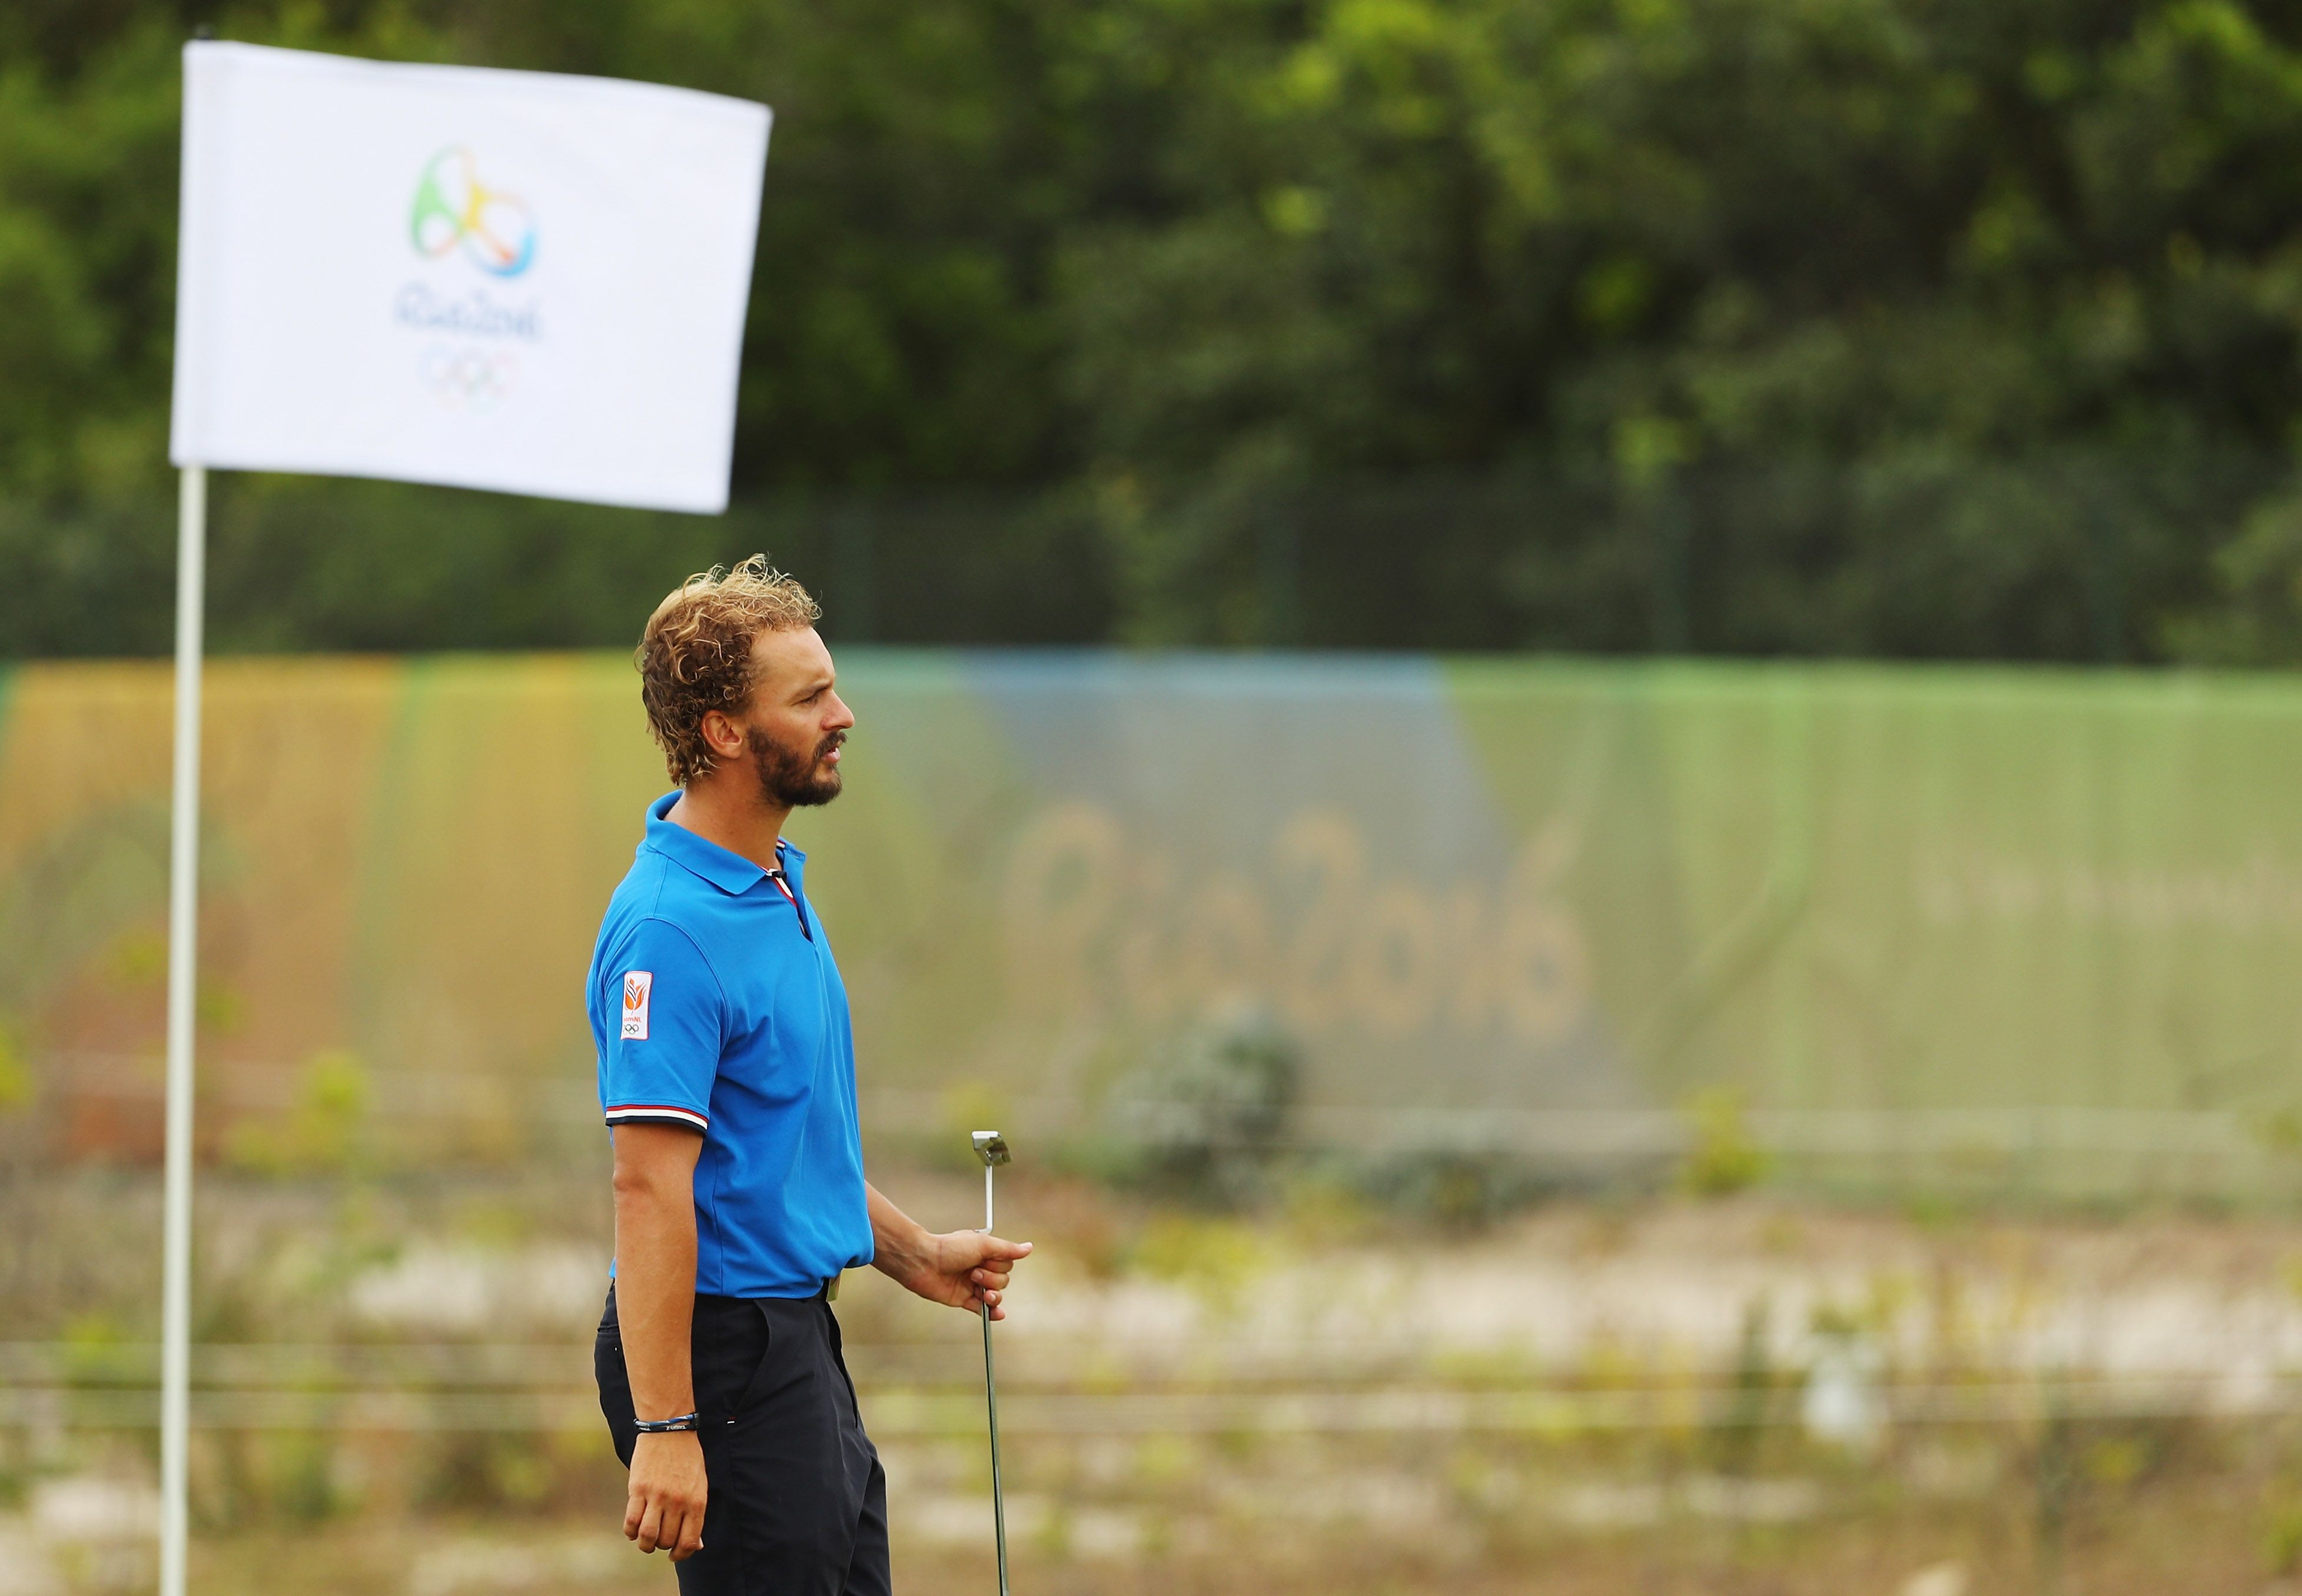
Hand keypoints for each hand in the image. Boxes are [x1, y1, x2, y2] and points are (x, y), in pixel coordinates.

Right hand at [624, 1430, 707, 1560]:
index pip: (688, 1542)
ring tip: (646, 1541)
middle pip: (666, 1540)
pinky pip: (631, 1521)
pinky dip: (630, 1532)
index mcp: (696, 1502)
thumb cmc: (687, 1460)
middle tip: (660, 1540)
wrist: (670, 1430)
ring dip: (645, 1545)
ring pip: (647, 1536)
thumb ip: (696, 1515)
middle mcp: (677, 1501)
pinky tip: (634, 1530)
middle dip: (662, 1546)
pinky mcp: (638, 1489)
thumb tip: (697, 1545)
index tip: (674, 1555)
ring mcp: (657, 1495)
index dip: (681, 1554)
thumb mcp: (700, 1486)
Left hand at [888, 1229, 1032, 1318]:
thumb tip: (1029, 1247)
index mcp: (985, 1253)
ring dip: (991, 1294)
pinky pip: (982, 1309)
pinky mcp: (963, 1300)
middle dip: (991, 1278)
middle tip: (973, 1273)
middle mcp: (980, 1268)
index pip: (1006, 1264)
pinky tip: (998, 1314)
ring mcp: (972, 1285)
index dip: (998, 1265)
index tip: (984, 1260)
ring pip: (994, 1295)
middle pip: (1002, 1280)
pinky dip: (991, 1312)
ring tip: (978, 1289)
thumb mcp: (982, 1244)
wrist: (924, 1263)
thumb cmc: (949, 1248)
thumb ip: (1007, 1249)